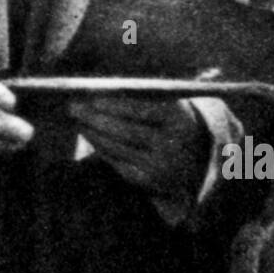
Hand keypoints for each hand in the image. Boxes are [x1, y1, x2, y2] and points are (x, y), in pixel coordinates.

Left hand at [68, 94, 210, 200]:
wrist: (200, 161)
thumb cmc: (175, 122)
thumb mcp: (169, 106)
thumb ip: (142, 97)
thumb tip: (102, 89)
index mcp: (180, 120)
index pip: (142, 111)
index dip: (114, 105)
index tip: (90, 97)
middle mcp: (173, 146)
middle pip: (127, 131)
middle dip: (96, 118)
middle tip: (73, 107)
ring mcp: (162, 167)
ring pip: (120, 148)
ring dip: (94, 133)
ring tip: (78, 120)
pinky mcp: (151, 183)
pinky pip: (119, 164)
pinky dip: (102, 149)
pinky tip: (90, 136)